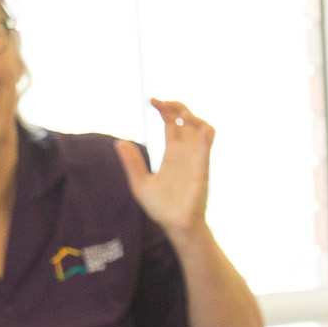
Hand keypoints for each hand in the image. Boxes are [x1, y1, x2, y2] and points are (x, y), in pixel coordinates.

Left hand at [115, 97, 213, 238]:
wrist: (176, 225)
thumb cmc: (162, 209)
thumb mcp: (140, 184)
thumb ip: (132, 163)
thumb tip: (119, 142)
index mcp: (172, 154)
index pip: (171, 124)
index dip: (164, 109)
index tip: (152, 101)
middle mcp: (185, 152)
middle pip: (185, 120)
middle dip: (176, 106)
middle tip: (160, 103)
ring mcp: (195, 156)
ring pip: (200, 125)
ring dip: (190, 114)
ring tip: (176, 114)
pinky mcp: (202, 162)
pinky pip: (208, 137)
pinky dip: (202, 125)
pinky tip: (188, 124)